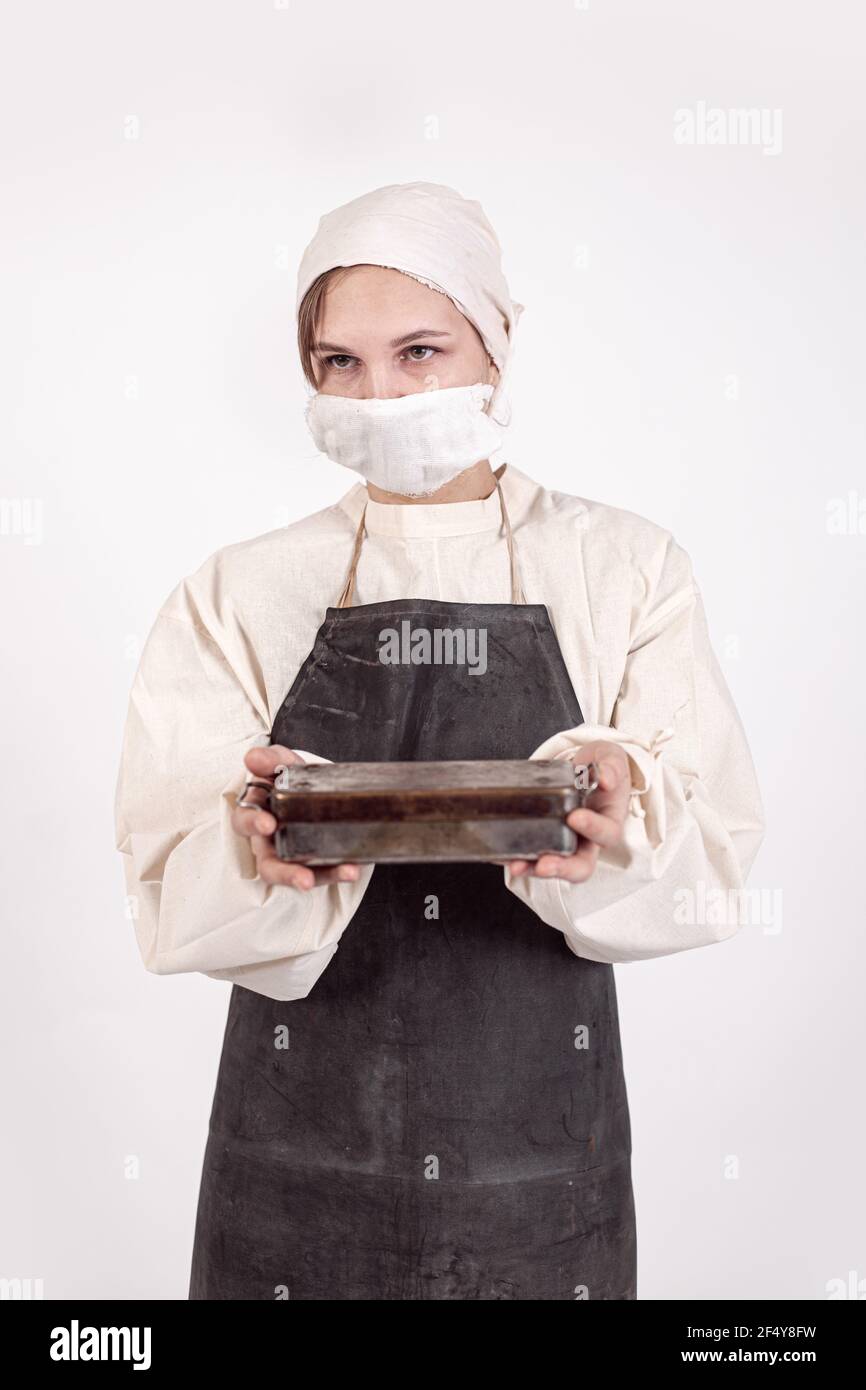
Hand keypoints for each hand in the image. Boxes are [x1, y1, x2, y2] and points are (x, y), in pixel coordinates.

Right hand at [231, 744, 361, 891]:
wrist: (313, 787)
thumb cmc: (290, 779)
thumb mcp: (282, 763)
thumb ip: (270, 759)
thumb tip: (252, 758)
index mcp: (256, 814)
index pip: (245, 821)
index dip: (252, 822)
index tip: (267, 823)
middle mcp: (269, 842)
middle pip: (268, 864)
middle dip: (284, 872)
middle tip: (302, 877)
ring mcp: (290, 856)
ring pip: (294, 876)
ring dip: (312, 881)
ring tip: (340, 875)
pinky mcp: (313, 864)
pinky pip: (322, 873)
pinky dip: (336, 872)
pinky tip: (352, 868)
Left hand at [501, 742, 630, 882]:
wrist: (584, 768)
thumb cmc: (599, 768)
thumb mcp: (610, 758)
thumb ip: (611, 765)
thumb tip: (606, 779)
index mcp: (608, 822)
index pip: (606, 834)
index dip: (592, 829)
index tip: (574, 817)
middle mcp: (587, 840)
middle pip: (580, 866)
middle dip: (562, 868)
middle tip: (544, 864)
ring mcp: (563, 842)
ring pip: (552, 865)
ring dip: (532, 868)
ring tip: (516, 865)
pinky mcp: (543, 839)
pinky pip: (529, 854)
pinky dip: (513, 856)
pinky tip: (498, 854)